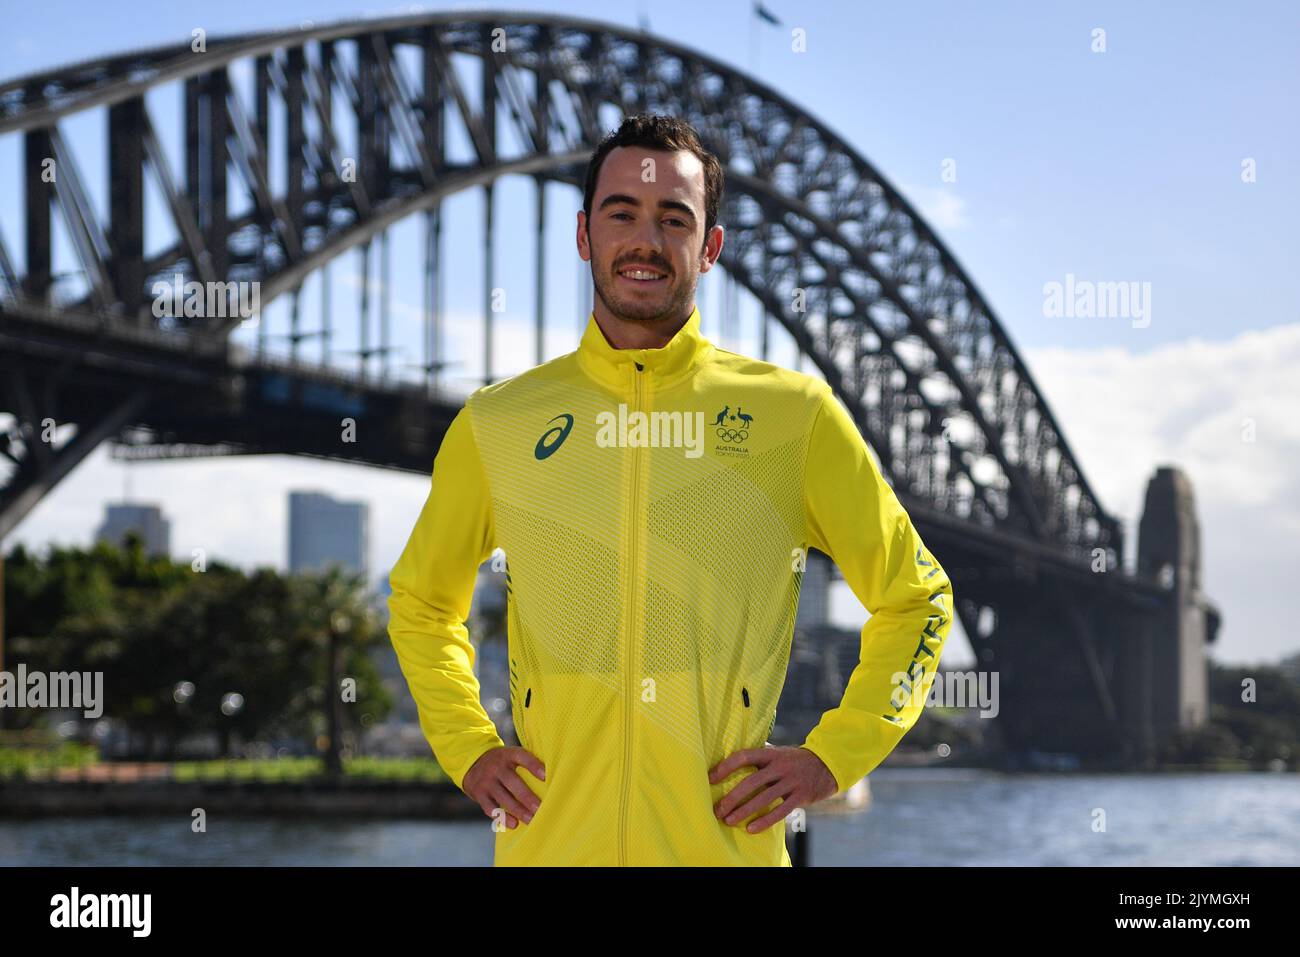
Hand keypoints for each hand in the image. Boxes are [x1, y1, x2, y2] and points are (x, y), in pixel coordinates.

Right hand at [462, 746, 545, 829]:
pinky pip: (490, 808)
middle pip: (514, 783)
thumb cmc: (502, 762)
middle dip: (528, 798)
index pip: (522, 757)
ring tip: (531, 820)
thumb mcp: (511, 755)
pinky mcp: (478, 793)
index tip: (546, 776)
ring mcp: (486, 781)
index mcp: (508, 755)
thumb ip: (526, 763)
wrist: (472, 762)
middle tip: (540, 809)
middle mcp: (496, 767)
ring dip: (518, 811)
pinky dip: (502, 817)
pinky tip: (514, 824)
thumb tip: (551, 778)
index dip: (534, 765)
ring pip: (504, 798)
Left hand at [709, 745, 838, 832]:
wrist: (827, 765)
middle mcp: (780, 766)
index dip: (726, 767)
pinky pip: (780, 811)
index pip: (744, 756)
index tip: (711, 779)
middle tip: (717, 809)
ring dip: (743, 811)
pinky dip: (764, 821)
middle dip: (732, 797)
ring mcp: (791, 782)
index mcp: (771, 754)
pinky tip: (751, 829)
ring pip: (763, 799)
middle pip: (751, 782)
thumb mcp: (778, 752)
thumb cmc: (794, 760)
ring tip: (728, 820)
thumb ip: (760, 754)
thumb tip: (732, 754)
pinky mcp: (800, 796)